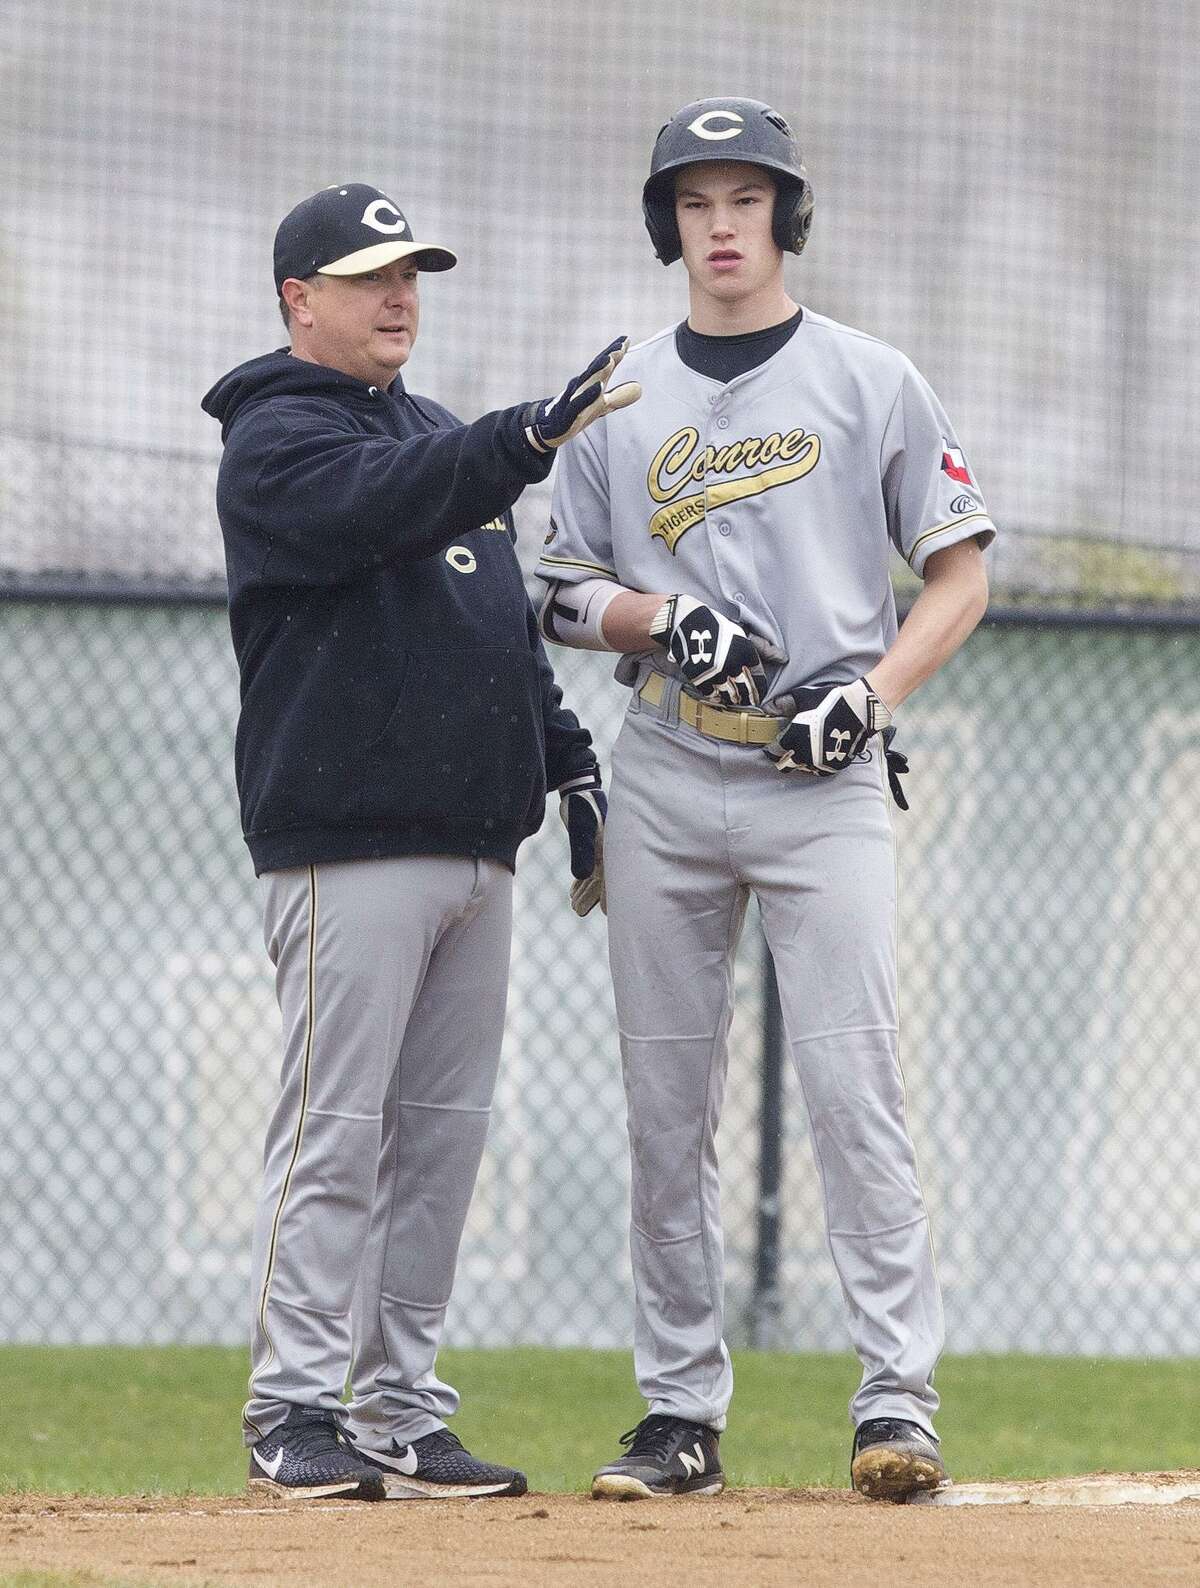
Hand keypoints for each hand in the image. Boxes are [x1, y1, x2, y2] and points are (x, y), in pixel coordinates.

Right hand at [525, 337, 641, 453]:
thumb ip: (619, 396)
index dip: (614, 352)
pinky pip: (578, 404)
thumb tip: (640, 388)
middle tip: (619, 346)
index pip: (603, 366)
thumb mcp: (602, 405)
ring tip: (610, 360)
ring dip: (597, 371)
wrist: (549, 429)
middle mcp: (580, 387)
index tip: (626, 339)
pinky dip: (587, 396)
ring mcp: (572, 400)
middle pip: (595, 370)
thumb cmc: (577, 412)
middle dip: (607, 357)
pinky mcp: (567, 415)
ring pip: (586, 383)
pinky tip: (598, 388)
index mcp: (590, 383)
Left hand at [558, 767, 607, 916]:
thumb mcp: (581, 827)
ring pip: (595, 876)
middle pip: (604, 880)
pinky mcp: (589, 846)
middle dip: (592, 897)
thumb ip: (583, 852)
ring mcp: (600, 849)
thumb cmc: (582, 804)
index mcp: (612, 849)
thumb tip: (582, 877)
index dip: (613, 896)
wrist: (577, 787)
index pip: (615, 878)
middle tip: (578, 910)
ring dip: (585, 891)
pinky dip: (581, 881)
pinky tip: (574, 891)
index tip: (609, 912)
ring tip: (575, 905)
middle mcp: (609, 851)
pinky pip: (587, 867)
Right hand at [650, 594, 773, 707]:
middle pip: (746, 690)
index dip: (760, 689)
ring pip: (729, 694)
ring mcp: (716, 672)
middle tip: (750, 702)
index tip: (759, 694)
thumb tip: (784, 659)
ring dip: (733, 699)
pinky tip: (718, 697)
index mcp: (746, 652)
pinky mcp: (700, 677)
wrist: (688, 623)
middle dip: (749, 698)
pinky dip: (716, 697)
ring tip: (735, 699)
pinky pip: (711, 694)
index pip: (759, 679)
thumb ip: (764, 649)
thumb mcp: (743, 634)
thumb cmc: (718, 627)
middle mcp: (733, 664)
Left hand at [764, 677, 892, 774]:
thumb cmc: (829, 701)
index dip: (771, 749)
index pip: (774, 752)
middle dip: (784, 758)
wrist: (858, 709)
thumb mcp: (802, 697)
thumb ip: (783, 704)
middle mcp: (804, 753)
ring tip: (806, 751)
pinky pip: (820, 771)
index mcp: (793, 737)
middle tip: (787, 751)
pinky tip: (818, 756)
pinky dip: (817, 765)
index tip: (772, 746)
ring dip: (801, 762)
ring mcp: (820, 761)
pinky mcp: (834, 765)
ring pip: (803, 769)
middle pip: (786, 765)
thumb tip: (767, 708)